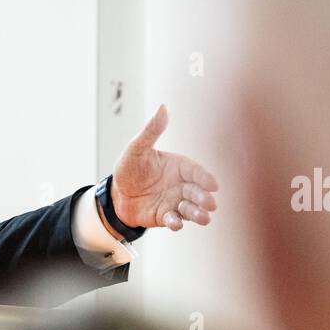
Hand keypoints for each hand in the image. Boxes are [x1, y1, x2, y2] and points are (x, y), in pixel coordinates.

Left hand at [109, 104, 219, 231]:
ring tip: (204, 218)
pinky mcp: (165, 217)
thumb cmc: (129, 168)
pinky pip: (173, 220)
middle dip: (204, 198)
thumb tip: (162, 107)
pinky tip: (175, 223)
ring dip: (197, 213)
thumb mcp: (137, 148)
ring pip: (190, 209)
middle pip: (197, 192)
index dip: (205, 178)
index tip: (213, 185)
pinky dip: (176, 222)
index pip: (195, 171)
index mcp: (178, 166)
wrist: (116, 194)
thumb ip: (151, 131)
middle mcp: (180, 185)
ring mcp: (174, 202)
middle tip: (210, 203)